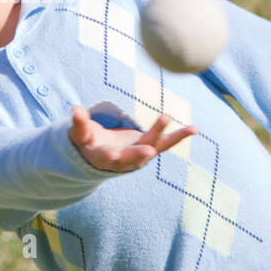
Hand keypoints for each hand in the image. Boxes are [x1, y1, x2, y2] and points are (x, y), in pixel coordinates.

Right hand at [69, 105, 197, 172]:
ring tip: (188, 129)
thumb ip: (79, 125)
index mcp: (104, 158)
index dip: (108, 156)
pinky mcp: (149, 148)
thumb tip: (75, 110)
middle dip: (141, 153)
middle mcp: (125, 160)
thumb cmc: (88, 144)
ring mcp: (139, 155)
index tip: (110, 153)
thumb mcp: (81, 135)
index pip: (106, 158)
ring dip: (170, 139)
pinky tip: (194, 129)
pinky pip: (166, 143)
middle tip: (149, 150)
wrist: (102, 157)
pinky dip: (179, 136)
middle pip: (134, 156)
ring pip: (154, 148)